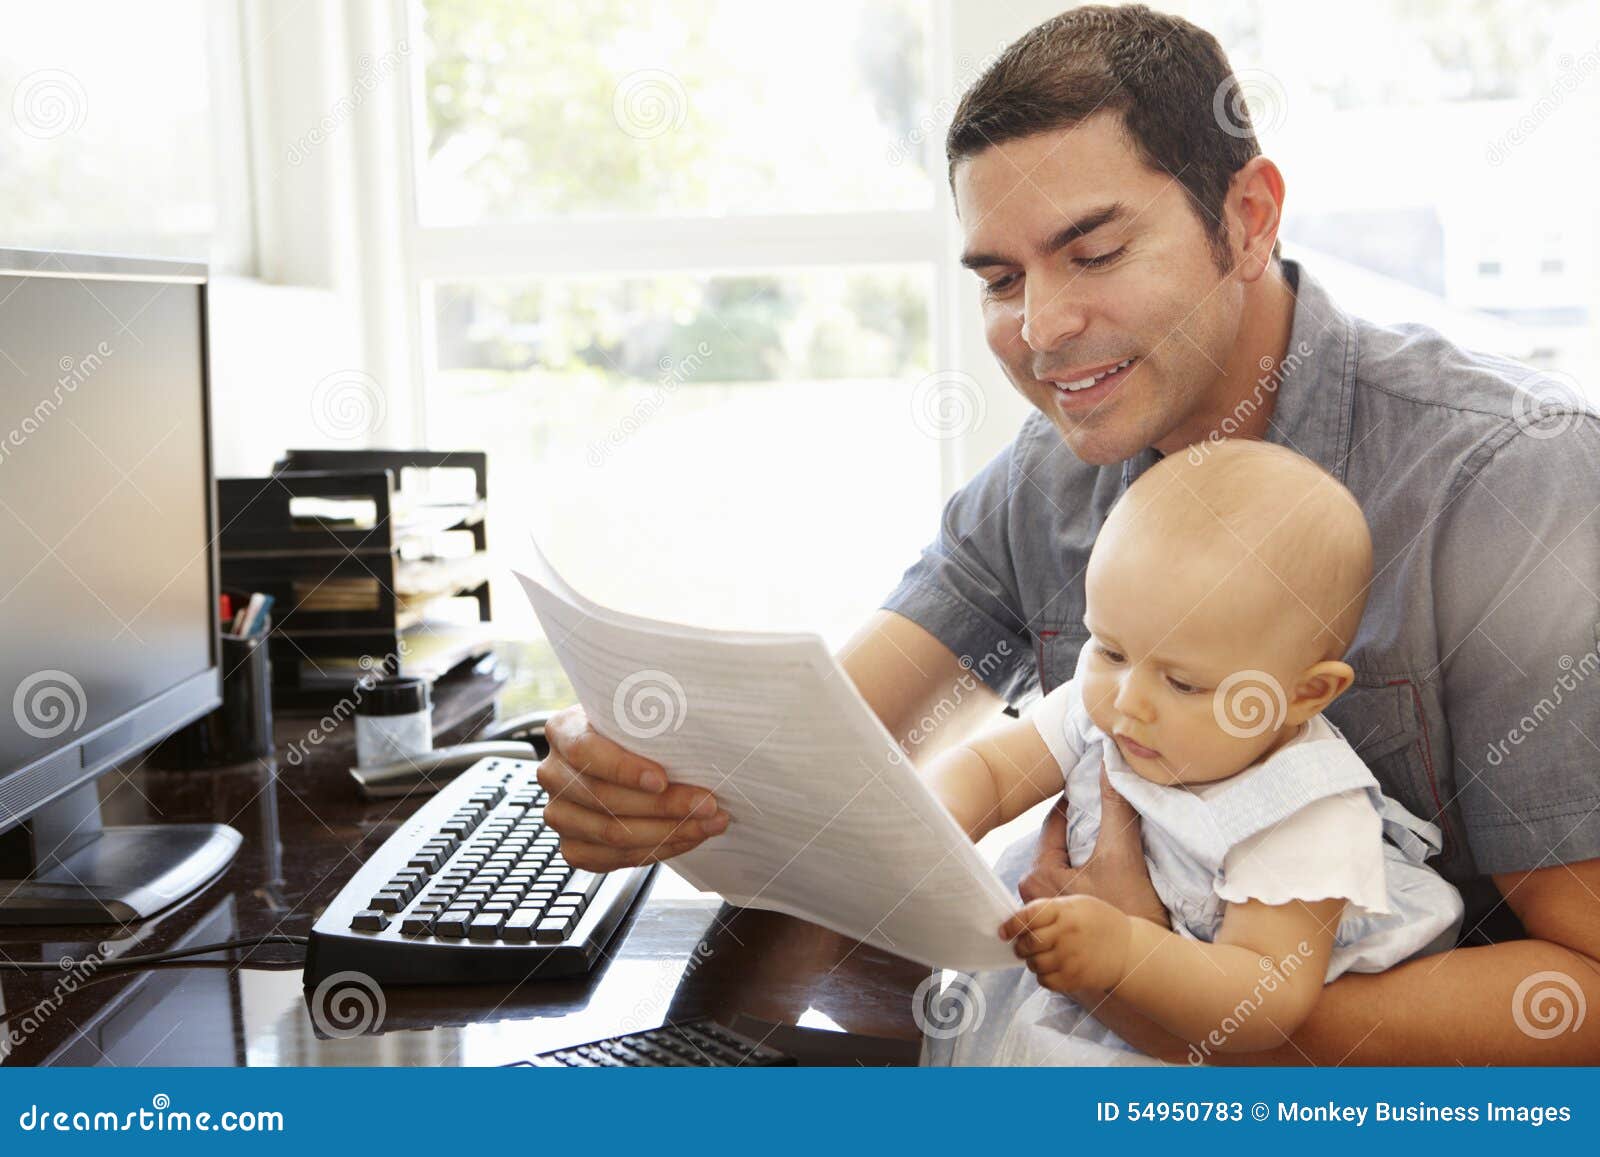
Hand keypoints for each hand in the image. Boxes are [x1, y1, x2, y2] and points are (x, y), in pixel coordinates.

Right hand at [536, 704, 728, 870]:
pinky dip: (659, 850)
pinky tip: (687, 837)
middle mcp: (554, 774)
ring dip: (670, 831)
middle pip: (605, 799)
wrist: (621, 755)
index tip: (662, 779)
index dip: (623, 769)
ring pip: (614, 834)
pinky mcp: (573, 847)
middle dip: (665, 805)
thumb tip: (698, 730)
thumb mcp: (636, 711)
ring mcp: (559, 814)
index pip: (585, 751)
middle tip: (706, 804)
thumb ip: (652, 716)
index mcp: (563, 731)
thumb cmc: (633, 731)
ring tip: (708, 823)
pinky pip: (617, 857)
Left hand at [1000, 894, 1131, 993]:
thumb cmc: (1098, 921)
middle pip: (1028, 943)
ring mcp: (1070, 958)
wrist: (1128, 948)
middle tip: (1023, 945)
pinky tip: (1052, 967)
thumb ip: (1048, 910)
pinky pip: (1045, 981)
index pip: (1028, 917)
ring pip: (1034, 964)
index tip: (1004, 931)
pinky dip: (1043, 976)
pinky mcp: (1074, 978)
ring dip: (1031, 961)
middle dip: (1020, 945)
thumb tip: (1016, 921)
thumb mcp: (1076, 904)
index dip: (1011, 925)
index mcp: (1065, 911)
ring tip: (1041, 955)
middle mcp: (1066, 935)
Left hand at [1017, 763, 1167, 927]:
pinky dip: (1071, 888)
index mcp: (1038, 877)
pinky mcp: (1051, 937)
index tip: (1080, 791)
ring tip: (1091, 849)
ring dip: (1071, 863)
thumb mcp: (1122, 855)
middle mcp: (1029, 899)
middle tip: (1088, 816)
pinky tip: (1089, 881)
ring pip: (1054, 875)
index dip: (1069, 807)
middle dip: (1069, 836)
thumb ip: (1115, 808)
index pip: (1051, 828)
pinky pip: (1057, 900)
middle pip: (1051, 852)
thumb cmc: (1129, 911)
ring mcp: (1038, 920)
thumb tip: (1109, 762)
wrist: (1138, 964)